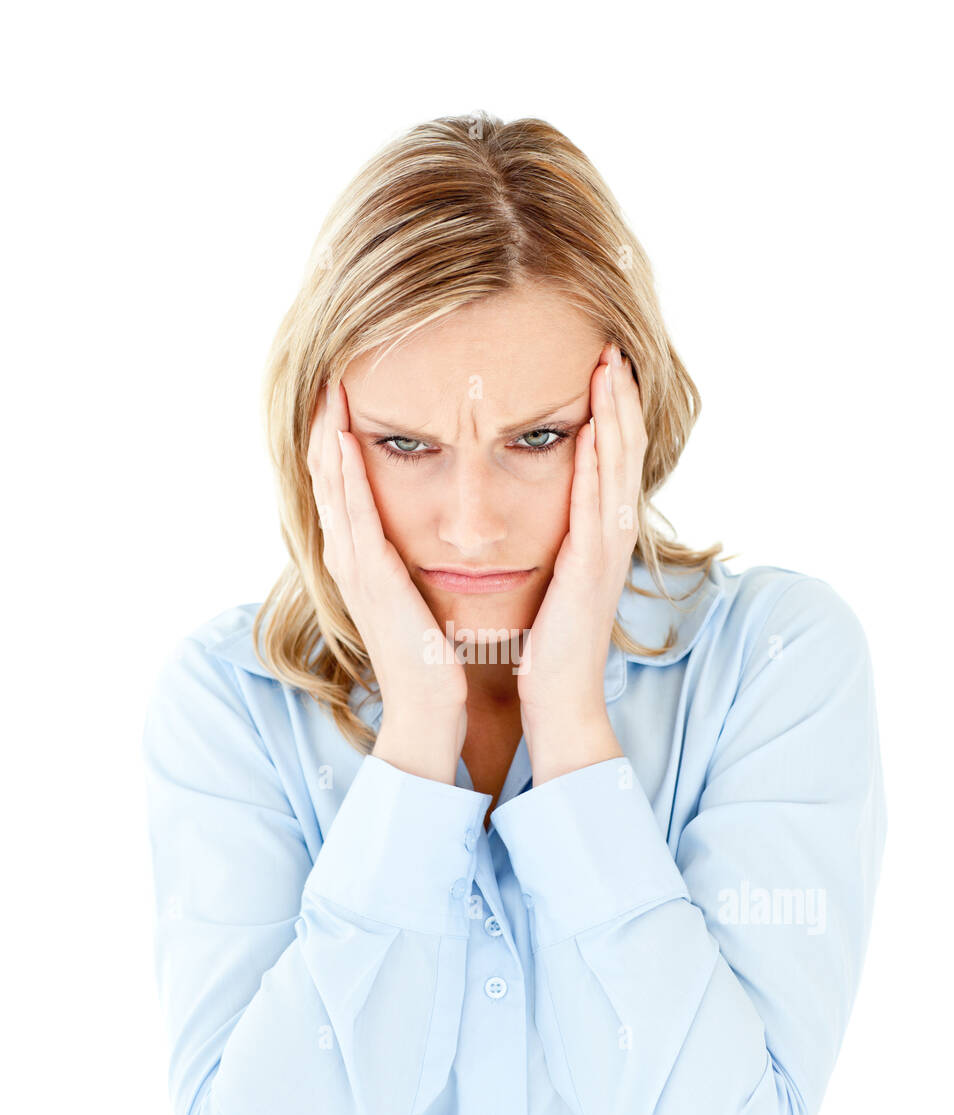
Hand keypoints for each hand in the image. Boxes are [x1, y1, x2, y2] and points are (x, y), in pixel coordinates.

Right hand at [309, 381, 468, 776]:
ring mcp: (352, 565)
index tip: (342, 395)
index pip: (343, 487)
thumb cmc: (433, 654)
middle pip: (327, 477)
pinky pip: (350, 511)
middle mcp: (348, 557)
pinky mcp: (368, 575)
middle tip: (327, 372)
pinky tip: (339, 436)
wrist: (429, 706)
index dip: (336, 441)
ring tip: (327, 388)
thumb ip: (412, 562)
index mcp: (361, 560)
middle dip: (324, 425)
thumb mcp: (418, 595)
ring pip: (331, 485)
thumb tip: (420, 534)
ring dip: (325, 435)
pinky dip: (341, 471)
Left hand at [516, 343, 646, 780]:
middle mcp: (612, 539)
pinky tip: (594, 430)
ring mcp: (607, 554)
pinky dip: (599, 467)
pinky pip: (597, 508)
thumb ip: (558, 542)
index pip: (611, 462)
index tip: (602, 367)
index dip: (612, 414)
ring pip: (619, 471)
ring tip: (611, 369)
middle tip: (612, 349)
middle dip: (620, 400)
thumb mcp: (554, 579)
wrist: (557, 699)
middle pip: (624, 454)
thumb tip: (546, 511)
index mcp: (600, 538)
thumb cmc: (547, 643)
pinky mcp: (590, 572)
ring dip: (617, 417)